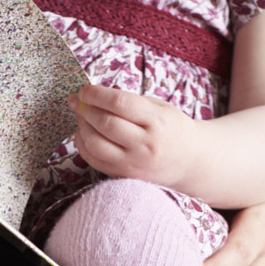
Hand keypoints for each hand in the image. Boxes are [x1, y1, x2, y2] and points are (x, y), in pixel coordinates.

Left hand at [68, 83, 206, 187]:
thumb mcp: (159, 107)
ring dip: (81, 128)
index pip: (119, 104)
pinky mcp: (124, 175)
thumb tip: (94, 96)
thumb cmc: (171, 128)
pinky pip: (95, 160)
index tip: (84, 90)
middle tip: (76, 100)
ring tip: (80, 116)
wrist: (189, 162)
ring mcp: (133, 163)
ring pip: (96, 144)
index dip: (96, 95)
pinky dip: (83, 145)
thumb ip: (130, 102)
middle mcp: (145, 145)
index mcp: (157, 121)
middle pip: (105, 124)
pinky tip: (83, 134)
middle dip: (85, 109)